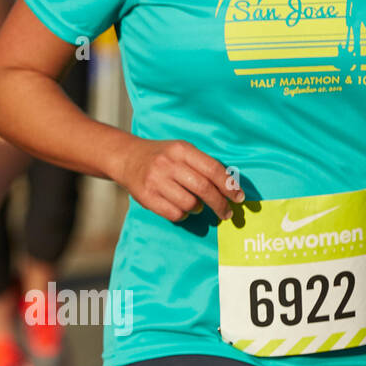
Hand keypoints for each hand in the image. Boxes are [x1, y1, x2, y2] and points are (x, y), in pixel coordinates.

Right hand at [113, 138, 243, 222]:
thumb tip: (229, 189)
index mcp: (181, 150)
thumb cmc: (161, 156)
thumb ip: (203, 165)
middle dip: (220, 204)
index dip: (229, 186)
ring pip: (190, 204)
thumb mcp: (181, 151)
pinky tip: (180, 208)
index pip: (212, 169)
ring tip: (195, 205)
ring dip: (198, 208)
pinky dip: (183, 215)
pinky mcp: (146, 197)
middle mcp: (168, 164)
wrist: (126, 157)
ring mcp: (155, 181)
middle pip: (204, 189)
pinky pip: (175, 214)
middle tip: (226, 213)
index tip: (239, 198)